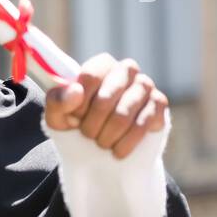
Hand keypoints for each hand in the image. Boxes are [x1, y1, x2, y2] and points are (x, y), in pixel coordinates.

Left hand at [44, 53, 168, 159]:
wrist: (102, 148)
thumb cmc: (77, 125)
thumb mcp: (58, 117)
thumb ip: (57, 101)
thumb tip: (75, 91)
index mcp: (100, 65)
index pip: (90, 77)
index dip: (79, 104)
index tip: (74, 119)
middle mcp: (126, 70)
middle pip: (106, 97)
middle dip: (92, 124)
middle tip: (87, 135)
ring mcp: (145, 86)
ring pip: (124, 113)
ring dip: (107, 135)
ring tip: (101, 143)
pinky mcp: (159, 104)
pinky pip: (143, 124)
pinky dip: (125, 142)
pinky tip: (117, 150)